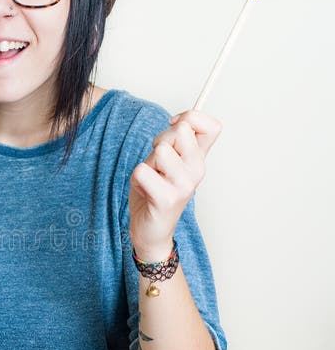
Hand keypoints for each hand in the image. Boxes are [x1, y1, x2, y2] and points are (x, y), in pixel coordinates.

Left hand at [129, 110, 220, 261]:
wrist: (150, 231)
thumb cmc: (156, 192)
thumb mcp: (168, 161)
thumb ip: (175, 141)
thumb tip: (180, 120)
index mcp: (200, 159)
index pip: (212, 126)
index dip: (190, 118)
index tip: (174, 127)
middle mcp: (198, 171)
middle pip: (180, 130)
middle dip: (160, 140)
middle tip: (157, 163)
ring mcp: (184, 186)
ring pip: (161, 150)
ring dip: (148, 162)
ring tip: (151, 178)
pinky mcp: (166, 199)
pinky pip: (142, 171)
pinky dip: (136, 178)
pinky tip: (145, 191)